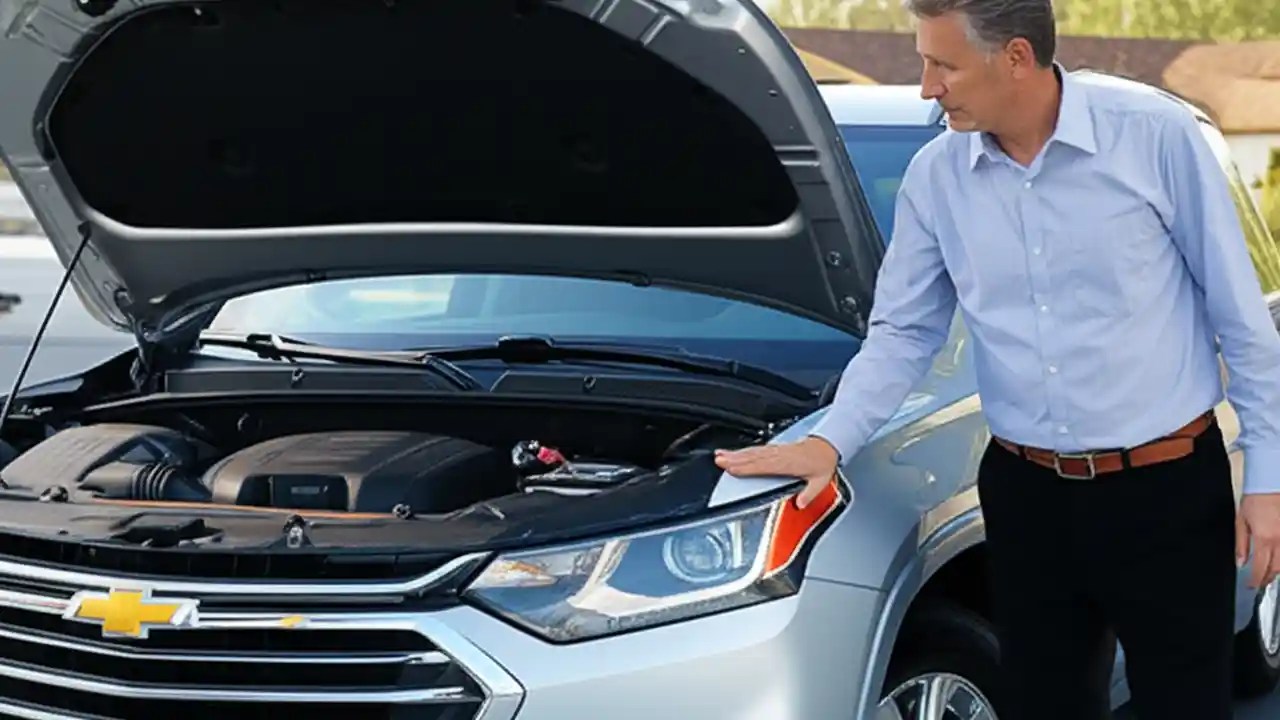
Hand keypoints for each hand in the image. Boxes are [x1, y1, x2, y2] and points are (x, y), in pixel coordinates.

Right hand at [714, 436, 839, 509]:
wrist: (828, 445)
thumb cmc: (823, 462)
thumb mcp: (821, 482)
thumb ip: (809, 494)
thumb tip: (799, 504)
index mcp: (789, 463)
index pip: (765, 466)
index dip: (748, 467)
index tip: (733, 469)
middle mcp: (780, 455)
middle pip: (754, 457)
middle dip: (735, 459)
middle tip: (719, 460)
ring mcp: (776, 451)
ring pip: (753, 452)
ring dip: (736, 454)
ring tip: (720, 456)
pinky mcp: (776, 449)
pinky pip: (757, 449)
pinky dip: (744, 451)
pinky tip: (735, 453)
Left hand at [1238, 492, 1279, 588]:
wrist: (1270, 485)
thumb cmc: (1255, 500)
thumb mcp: (1241, 522)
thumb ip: (1241, 544)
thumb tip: (1240, 562)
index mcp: (1264, 539)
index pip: (1260, 567)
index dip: (1255, 580)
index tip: (1251, 585)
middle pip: (1276, 569)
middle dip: (1267, 579)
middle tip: (1259, 582)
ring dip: (1277, 571)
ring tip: (1268, 574)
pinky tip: (1277, 561)